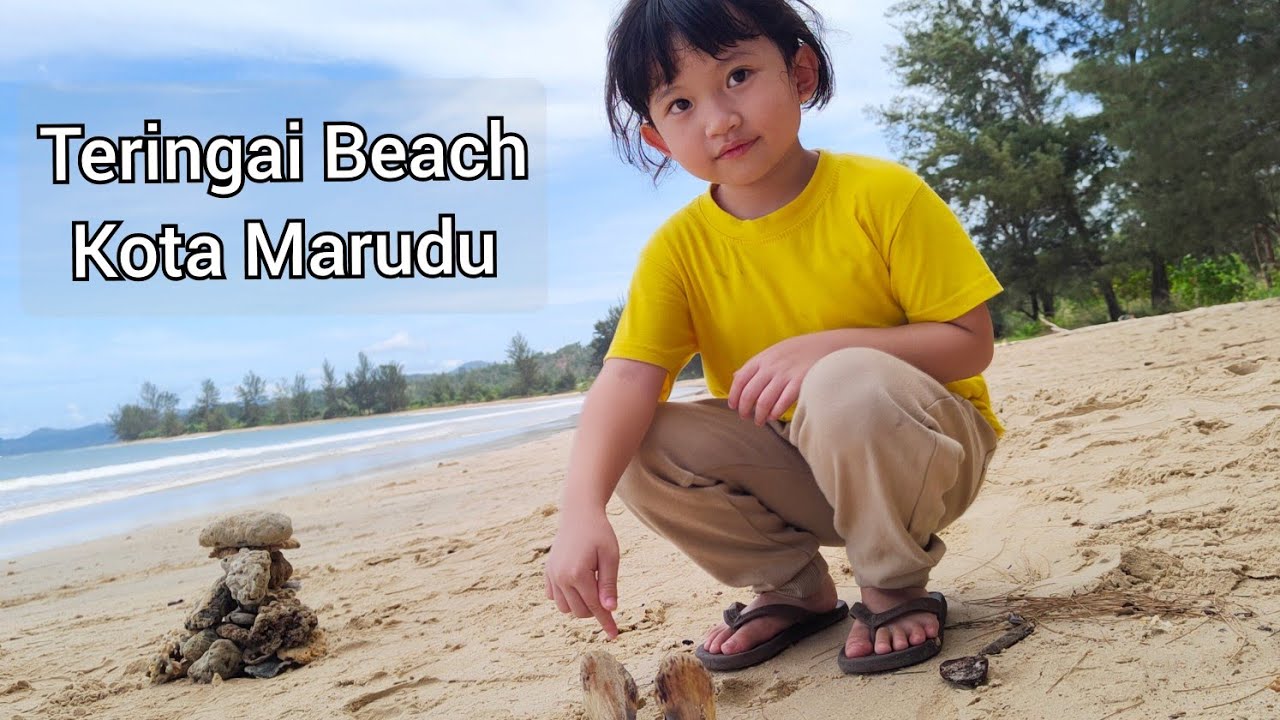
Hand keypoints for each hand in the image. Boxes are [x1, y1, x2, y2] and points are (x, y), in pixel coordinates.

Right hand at [544, 508, 620, 638]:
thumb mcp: (611, 557)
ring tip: (591, 585)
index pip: (594, 607)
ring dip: (579, 604)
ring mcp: (552, 575)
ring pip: (565, 608)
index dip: (606, 622)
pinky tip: (576, 585)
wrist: (578, 514)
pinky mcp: (547, 572)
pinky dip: (566, 597)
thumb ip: (609, 584)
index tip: (614, 636)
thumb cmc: (600, 534)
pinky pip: (554, 597)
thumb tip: (610, 609)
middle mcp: (561, 577)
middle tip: (605, 591)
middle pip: (579, 611)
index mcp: (578, 574)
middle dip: (594, 609)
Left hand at [728, 333, 834, 424]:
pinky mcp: (800, 382)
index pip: (740, 379)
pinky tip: (774, 416)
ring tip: (760, 421)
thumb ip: (755, 365)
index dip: (734, 395)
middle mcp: (771, 366)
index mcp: (762, 358)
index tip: (733, 406)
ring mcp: (786, 374)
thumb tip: (735, 376)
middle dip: (745, 409)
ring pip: (764, 401)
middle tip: (746, 417)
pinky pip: (783, 402)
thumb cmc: (798, 351)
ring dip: (759, 415)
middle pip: (750, 393)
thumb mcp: (774, 352)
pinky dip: (775, 412)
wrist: (827, 345)